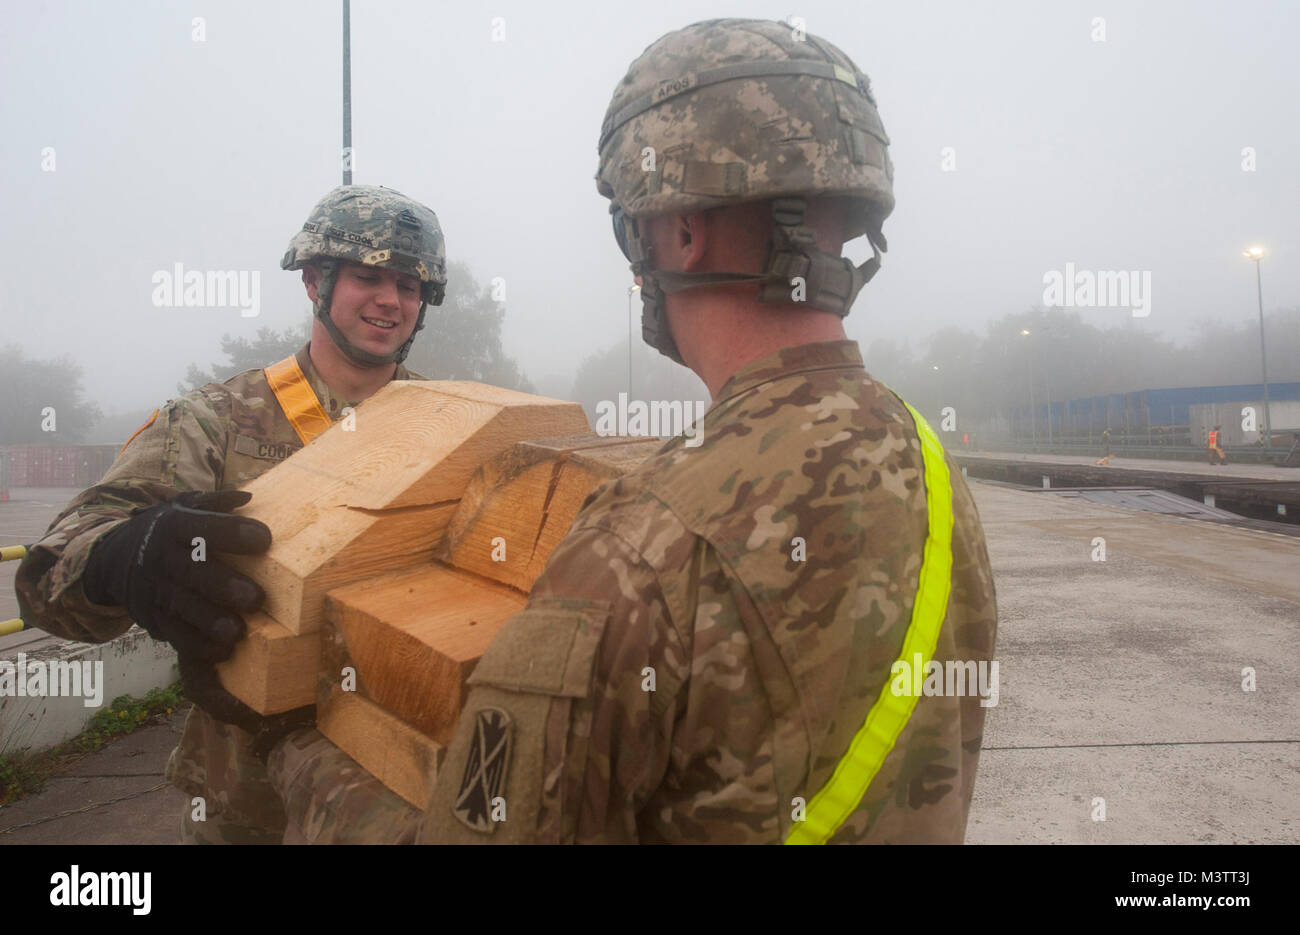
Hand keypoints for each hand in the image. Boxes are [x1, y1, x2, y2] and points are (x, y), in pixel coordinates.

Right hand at [83, 489, 270, 661]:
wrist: (114, 557)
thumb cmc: (167, 531)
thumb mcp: (183, 507)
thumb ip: (214, 502)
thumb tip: (247, 498)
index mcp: (173, 525)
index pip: (201, 527)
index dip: (231, 532)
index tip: (264, 539)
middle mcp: (161, 557)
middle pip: (191, 572)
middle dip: (223, 586)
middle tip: (256, 598)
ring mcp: (153, 590)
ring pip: (182, 607)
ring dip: (211, 622)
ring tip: (238, 631)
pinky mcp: (152, 618)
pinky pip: (174, 634)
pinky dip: (198, 645)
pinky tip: (223, 650)